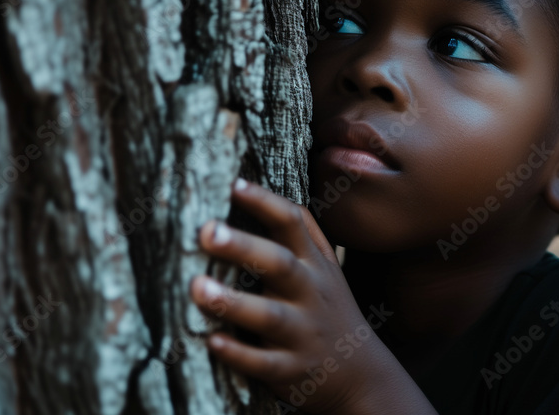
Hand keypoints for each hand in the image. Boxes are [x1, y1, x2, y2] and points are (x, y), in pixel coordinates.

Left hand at [189, 178, 389, 413]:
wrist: (361, 374)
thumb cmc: (324, 306)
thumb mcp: (323, 266)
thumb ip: (296, 231)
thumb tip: (245, 186)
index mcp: (314, 263)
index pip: (292, 223)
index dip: (264, 202)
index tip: (233, 184)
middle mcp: (311, 293)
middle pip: (279, 264)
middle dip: (244, 247)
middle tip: (206, 231)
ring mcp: (303, 333)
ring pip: (269, 316)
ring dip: (233, 302)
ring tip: (198, 287)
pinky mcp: (291, 369)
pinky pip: (264, 362)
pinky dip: (239, 354)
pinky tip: (211, 341)